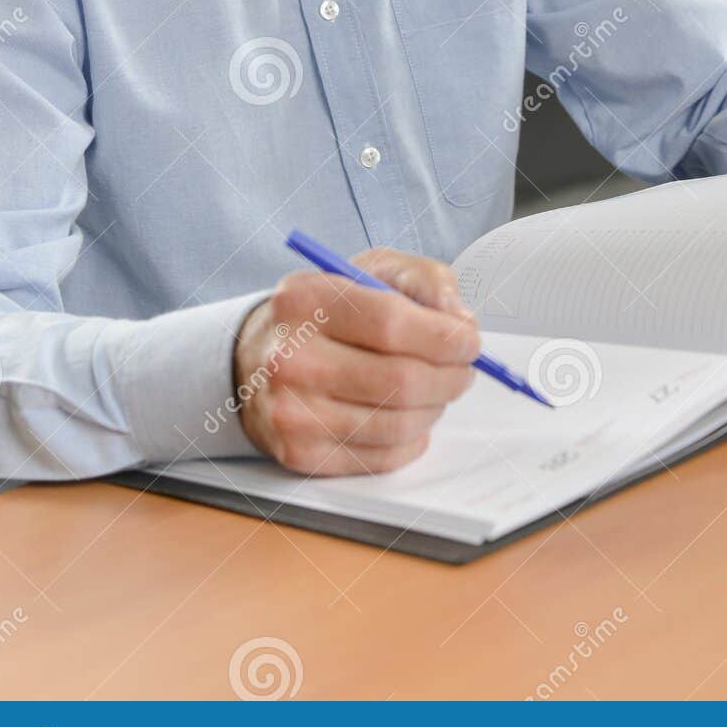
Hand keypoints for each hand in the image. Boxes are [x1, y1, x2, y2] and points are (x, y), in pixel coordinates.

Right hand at [234, 246, 478, 474]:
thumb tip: (460, 321)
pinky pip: (383, 457)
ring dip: (435, 408)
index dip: (445, 337)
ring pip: (398, 424)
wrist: (257, 357)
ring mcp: (291, 412)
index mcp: (305, 300)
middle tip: (464, 370)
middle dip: (451, 377)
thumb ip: (424, 280)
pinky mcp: (300, 453)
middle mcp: (289, 358)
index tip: (470, 341)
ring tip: (434, 389)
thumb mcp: (370, 270)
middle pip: (401, 380)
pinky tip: (406, 415)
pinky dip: (412, 439)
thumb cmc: (326, 311)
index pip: (391, 323)